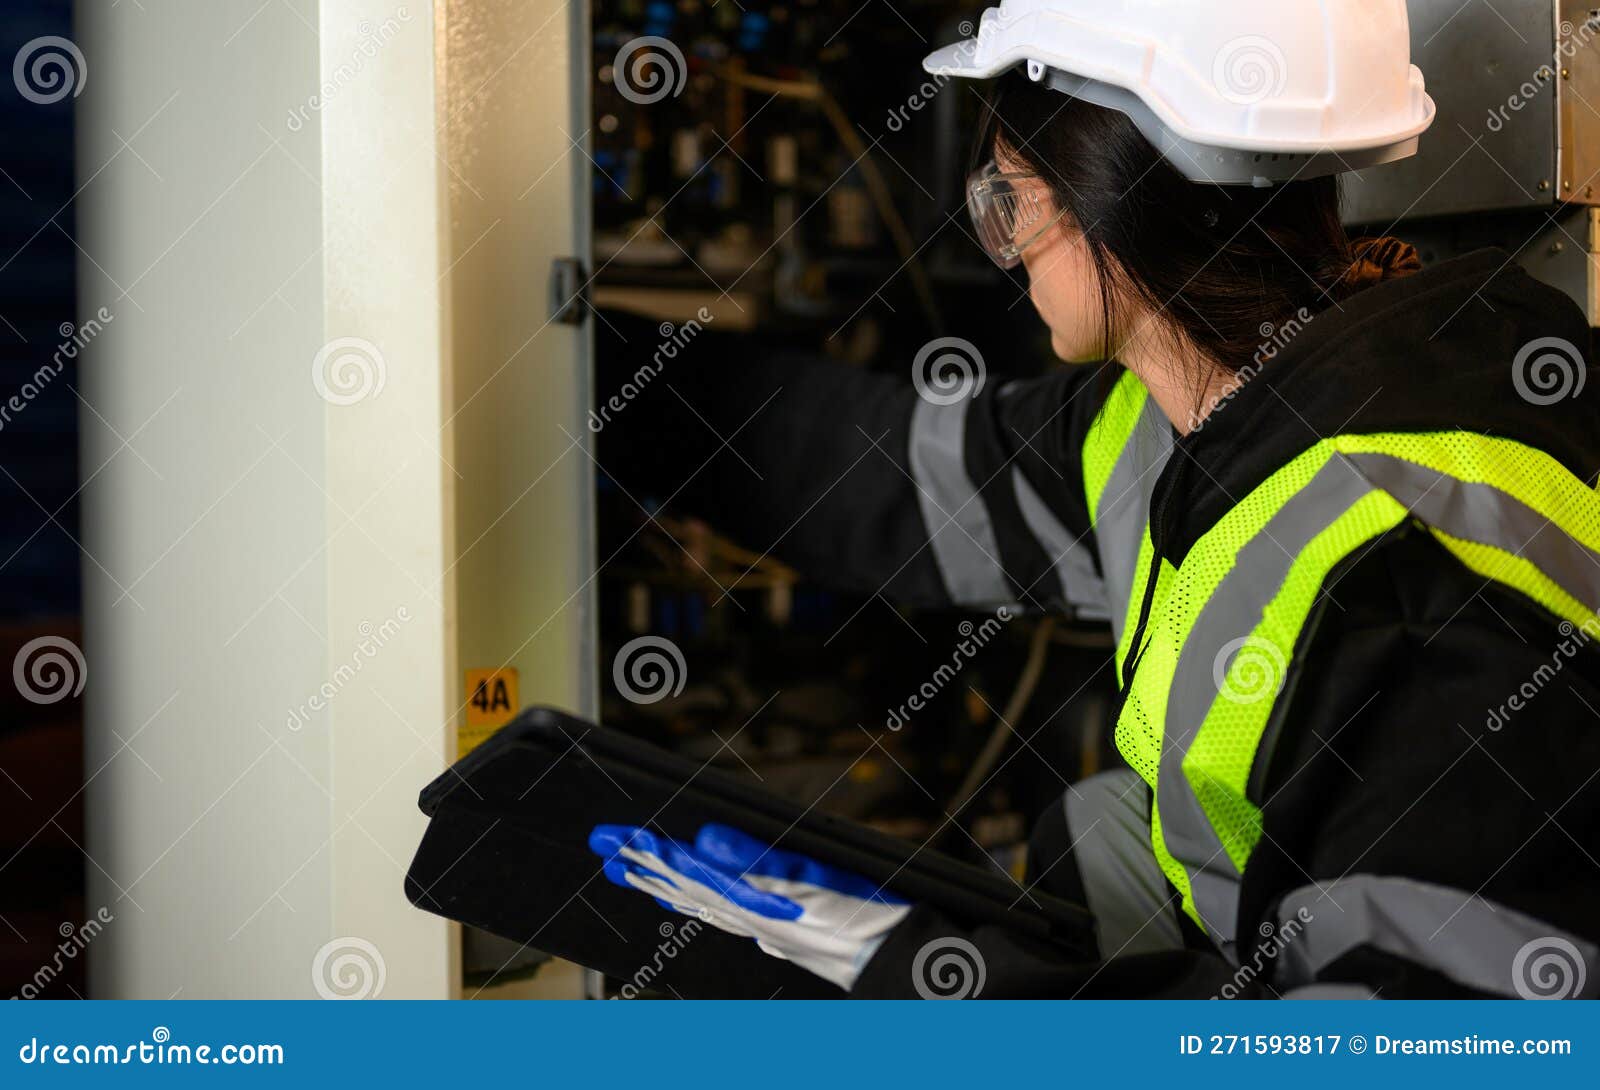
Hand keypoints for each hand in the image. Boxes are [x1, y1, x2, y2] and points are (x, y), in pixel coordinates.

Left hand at [590, 823, 910, 990]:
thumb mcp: (813, 884)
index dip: (651, 851)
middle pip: (685, 887)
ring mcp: (765, 923)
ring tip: (631, 869)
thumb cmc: (864, 923)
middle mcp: (752, 914)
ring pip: (702, 903)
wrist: (898, 962)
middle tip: (604, 844)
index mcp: (754, 900)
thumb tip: (705, 839)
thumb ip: (757, 861)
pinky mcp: (783, 926)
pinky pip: (727, 915)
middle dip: (645, 864)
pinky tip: (692, 901)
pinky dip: (703, 904)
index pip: (687, 872)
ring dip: (665, 882)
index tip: (614, 837)